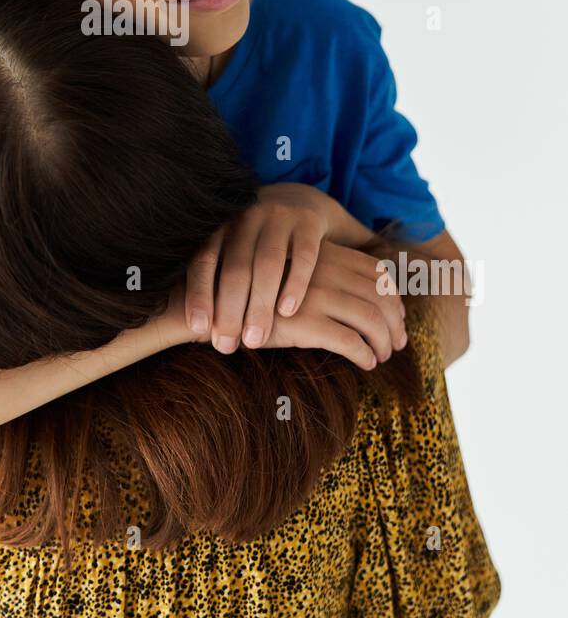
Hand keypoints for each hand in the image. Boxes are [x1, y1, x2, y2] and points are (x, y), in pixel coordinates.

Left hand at [184, 183, 361, 351]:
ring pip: (267, 263)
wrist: (300, 202)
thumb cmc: (257, 244)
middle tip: (227, 346)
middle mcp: (246, 219)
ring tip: (255, 339)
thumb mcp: (233, 250)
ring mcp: (278, 217)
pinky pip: (303, 255)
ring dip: (259, 304)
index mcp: (221, 228)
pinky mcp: (308, 222)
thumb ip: (217, 279)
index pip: (203, 261)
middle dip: (229, 311)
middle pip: (235, 268)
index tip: (199, 329)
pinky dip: (295, 284)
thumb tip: (193, 331)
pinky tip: (288, 311)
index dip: (199, 295)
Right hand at [259, 241, 406, 368]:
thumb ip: (324, 275)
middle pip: (380, 295)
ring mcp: (316, 295)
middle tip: (397, 343)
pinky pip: (351, 342)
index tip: (397, 316)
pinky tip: (366, 363)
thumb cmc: (257, 292)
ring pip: (371, 319)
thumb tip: (363, 298)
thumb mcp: (294, 273)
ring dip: (384, 341)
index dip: (392, 295)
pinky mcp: (306, 323)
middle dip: (395, 322)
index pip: (375, 270)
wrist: (219, 304)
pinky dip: (365, 354)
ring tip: (381, 356)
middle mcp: (325, 270)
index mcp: (324, 253)